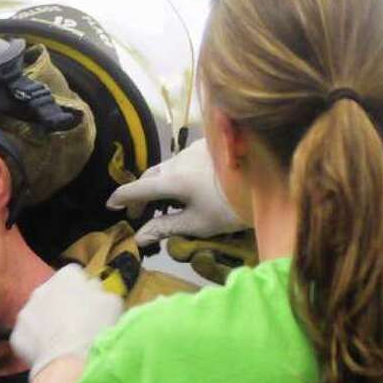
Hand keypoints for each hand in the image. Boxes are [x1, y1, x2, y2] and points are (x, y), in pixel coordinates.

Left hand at [10, 264, 122, 378]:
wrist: (71, 361)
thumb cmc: (97, 329)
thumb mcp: (113, 304)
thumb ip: (102, 292)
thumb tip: (95, 292)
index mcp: (68, 275)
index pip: (75, 276)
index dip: (83, 291)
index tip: (90, 306)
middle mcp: (42, 287)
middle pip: (53, 294)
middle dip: (62, 306)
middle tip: (76, 327)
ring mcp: (26, 311)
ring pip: (38, 315)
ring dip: (47, 324)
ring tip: (63, 344)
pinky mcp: (16, 334)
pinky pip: (28, 337)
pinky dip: (36, 344)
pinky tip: (50, 355)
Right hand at [106, 138, 246, 246]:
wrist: (272, 179)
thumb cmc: (232, 207)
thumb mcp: (197, 223)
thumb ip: (165, 227)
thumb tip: (139, 237)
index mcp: (173, 180)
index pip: (138, 188)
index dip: (122, 197)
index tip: (111, 206)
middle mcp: (178, 160)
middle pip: (151, 176)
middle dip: (141, 193)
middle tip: (139, 212)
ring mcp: (194, 149)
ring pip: (168, 166)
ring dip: (160, 183)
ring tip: (164, 203)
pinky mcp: (209, 145)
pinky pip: (184, 160)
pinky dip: (178, 173)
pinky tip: (189, 186)